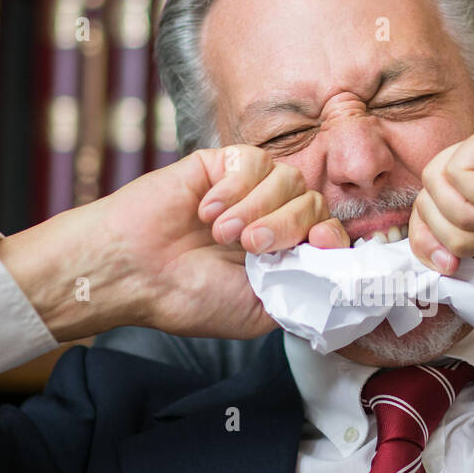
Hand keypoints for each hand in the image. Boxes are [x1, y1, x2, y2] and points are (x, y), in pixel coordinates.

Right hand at [0, 146, 348, 341]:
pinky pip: (253, 160)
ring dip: (257, 208)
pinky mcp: (221, 164)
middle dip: (288, 225)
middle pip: (314, 203)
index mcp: (284, 254)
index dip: (332, 238)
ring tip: (221, 233)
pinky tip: (206, 210)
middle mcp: (271, 218)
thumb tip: (339, 273)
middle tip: (250, 248)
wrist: (134, 272)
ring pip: (289, 179)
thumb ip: (300, 290)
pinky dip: (234, 187)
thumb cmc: (188, 297)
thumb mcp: (258, 311)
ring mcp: (248, 190)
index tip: (316, 248)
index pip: (330, 233)